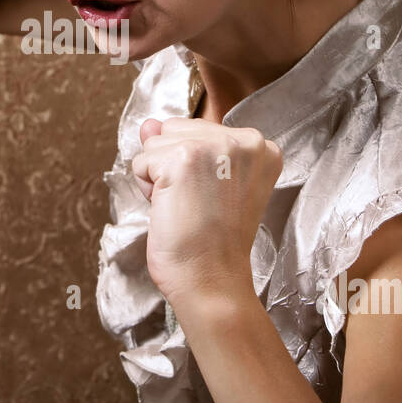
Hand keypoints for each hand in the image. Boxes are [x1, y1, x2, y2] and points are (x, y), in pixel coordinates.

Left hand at [131, 117, 282, 307]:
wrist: (212, 279)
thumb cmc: (213, 243)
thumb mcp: (206, 182)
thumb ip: (180, 144)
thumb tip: (149, 123)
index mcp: (260, 146)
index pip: (200, 132)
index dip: (194, 167)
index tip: (212, 197)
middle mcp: (243, 139)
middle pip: (177, 130)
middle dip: (173, 165)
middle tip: (197, 203)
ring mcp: (213, 145)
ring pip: (156, 143)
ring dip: (158, 177)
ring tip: (186, 206)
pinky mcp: (182, 157)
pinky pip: (141, 161)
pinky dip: (146, 188)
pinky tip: (172, 208)